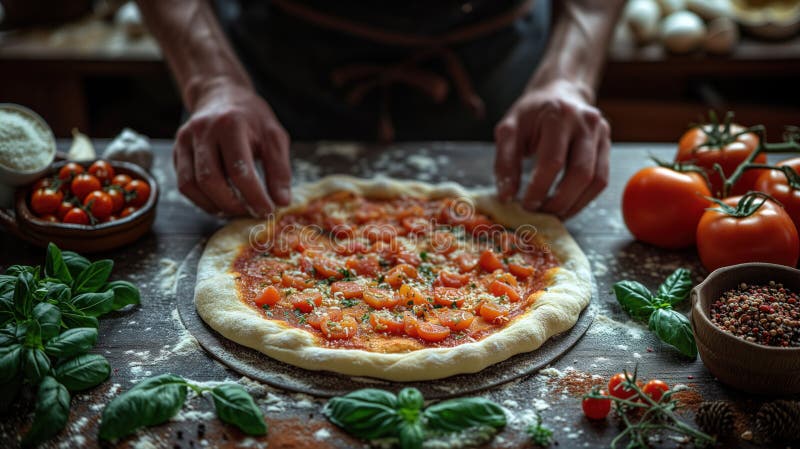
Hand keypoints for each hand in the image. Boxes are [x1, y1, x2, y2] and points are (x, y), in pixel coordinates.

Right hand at [174, 82, 290, 216]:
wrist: (220, 95)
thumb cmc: (250, 117)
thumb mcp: (274, 136)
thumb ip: (279, 169)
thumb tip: (282, 201)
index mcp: (230, 124)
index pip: (239, 170)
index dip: (254, 196)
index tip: (268, 210)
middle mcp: (203, 131)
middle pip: (211, 180)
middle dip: (233, 205)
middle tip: (251, 213)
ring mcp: (185, 141)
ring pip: (192, 185)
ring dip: (215, 205)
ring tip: (237, 209)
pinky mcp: (176, 151)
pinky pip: (184, 184)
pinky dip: (202, 200)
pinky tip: (220, 203)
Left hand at [494, 79, 609, 218]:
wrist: (560, 92)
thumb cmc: (531, 113)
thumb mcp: (509, 130)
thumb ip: (504, 162)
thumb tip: (507, 196)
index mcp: (559, 115)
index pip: (553, 161)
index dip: (539, 189)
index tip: (525, 205)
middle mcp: (586, 123)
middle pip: (580, 174)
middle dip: (559, 202)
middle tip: (540, 214)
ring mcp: (601, 134)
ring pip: (596, 180)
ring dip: (574, 205)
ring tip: (552, 214)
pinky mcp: (607, 145)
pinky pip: (602, 180)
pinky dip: (584, 198)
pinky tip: (566, 205)